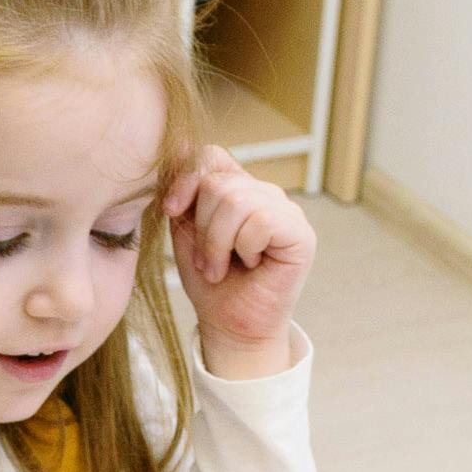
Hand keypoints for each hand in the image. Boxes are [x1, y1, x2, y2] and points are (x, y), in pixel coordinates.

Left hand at [165, 146, 312, 372]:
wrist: (230, 326)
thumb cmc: (210, 283)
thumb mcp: (186, 231)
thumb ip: (185, 192)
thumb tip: (179, 145)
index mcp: (237, 188)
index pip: (211, 155)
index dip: (187, 179)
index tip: (170, 210)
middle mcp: (264, 193)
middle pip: (218, 182)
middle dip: (201, 228)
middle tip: (206, 260)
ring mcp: (285, 210)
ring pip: (235, 200)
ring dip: (218, 243)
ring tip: (221, 267)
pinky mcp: (301, 233)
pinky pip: (259, 220)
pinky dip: (244, 248)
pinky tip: (252, 265)